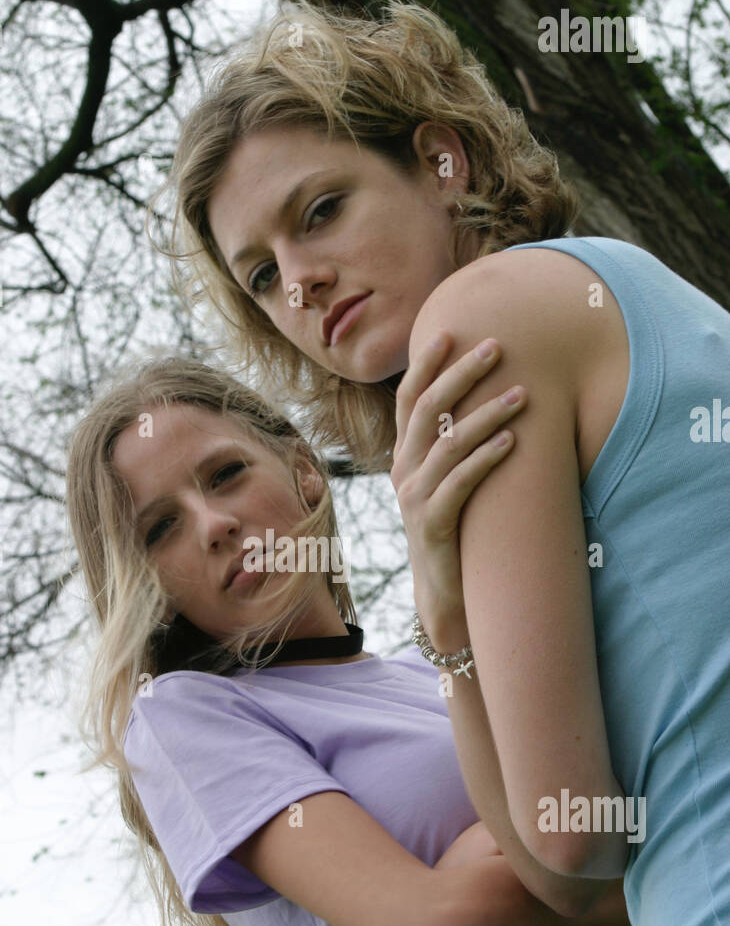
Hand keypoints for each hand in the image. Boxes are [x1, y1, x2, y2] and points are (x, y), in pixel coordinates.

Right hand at [391, 333, 526, 650]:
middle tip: (496, 346)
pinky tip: (512, 441)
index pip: (408, 399)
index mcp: (404, 458)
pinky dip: (486, 458)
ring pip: (447, 442)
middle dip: (462, 374)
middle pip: (427, 410)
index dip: (425, 364)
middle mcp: (403, 472)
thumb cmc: (457, 533)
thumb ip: (455, 450)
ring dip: (486, 413)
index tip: (450, 331)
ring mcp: (414, 498)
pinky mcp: (432, 524)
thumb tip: (487, 407)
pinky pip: (459, 482)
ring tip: (522, 394)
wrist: (444, 595)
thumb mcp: (449, 485)